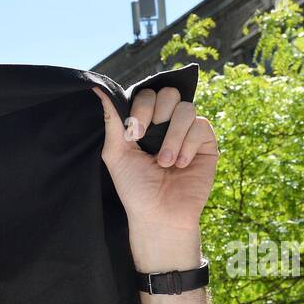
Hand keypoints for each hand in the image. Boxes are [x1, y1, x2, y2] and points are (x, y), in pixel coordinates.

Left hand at [91, 85, 217, 235]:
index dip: (142, 107)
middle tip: (147, 140)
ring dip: (172, 137)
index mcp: (146, 124)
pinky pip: (201, 127)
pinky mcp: (206, 144)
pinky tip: (180, 166)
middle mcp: (168, 124)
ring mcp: (188, 133)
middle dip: (157, 114)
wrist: (158, 215)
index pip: (148, 95)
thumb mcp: (116, 153)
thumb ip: (112, 120)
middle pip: (169, 93)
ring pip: (186, 109)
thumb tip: (97, 88)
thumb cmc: (135, 188)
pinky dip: (187, 146)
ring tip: (164, 163)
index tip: (133, 134)